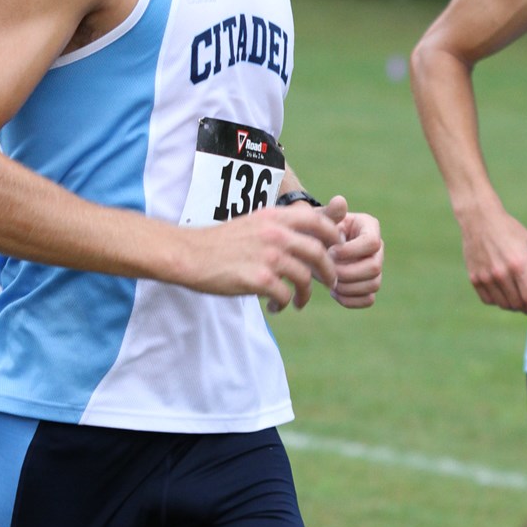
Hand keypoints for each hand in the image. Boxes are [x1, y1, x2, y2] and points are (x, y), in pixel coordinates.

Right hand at [182, 201, 339, 310]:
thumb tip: (309, 233)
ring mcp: (268, 256)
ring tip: (299, 302)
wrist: (190, 255)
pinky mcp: (258, 279)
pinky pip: (285, 296)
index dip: (333, 236)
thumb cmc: (221, 242)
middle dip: (329, 271)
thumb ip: (281, 226)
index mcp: (275, 217)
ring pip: (305, 278)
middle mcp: (275, 234)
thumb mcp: (254, 223)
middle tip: (331, 283)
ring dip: (306, 294)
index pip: (318, 221)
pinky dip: (284, 305)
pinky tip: (275, 308)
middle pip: (318, 252)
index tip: (336, 250)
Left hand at [324, 196, 383, 308]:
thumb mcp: (319, 220)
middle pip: (375, 267)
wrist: (310, 246)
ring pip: (374, 284)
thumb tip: (340, 201)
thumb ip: (330, 214)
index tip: (330, 253)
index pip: (372, 242)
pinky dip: (351, 300)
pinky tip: (334, 293)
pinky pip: (368, 299)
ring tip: (329, 283)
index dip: (351, 251)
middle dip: (348, 273)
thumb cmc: (314, 230)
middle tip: (327, 272)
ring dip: (349, 288)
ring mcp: (375, 267)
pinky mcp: (368, 285)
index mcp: (369, 227)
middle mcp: (377, 248)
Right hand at [460, 204, 526, 318]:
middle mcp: (501, 274)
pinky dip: (499, 302)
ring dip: (515, 306)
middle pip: (518, 304)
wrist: (479, 218)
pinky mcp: (474, 278)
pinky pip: (488, 300)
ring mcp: (486, 277)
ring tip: (521, 300)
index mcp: (519, 265)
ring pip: (504, 304)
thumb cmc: (510, 230)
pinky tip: (505, 294)